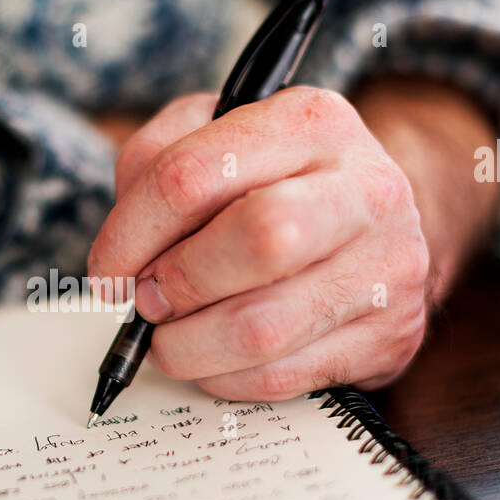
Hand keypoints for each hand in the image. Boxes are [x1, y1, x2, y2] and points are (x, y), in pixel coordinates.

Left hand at [87, 85, 433, 401]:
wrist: (374, 225)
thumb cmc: (277, 182)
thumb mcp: (216, 140)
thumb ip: (154, 165)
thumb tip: (122, 253)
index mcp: (311, 122)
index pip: (194, 175)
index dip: (130, 234)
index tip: (109, 267)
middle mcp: (365, 188)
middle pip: (256, 240)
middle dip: (178, 283)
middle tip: (147, 301)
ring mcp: (387, 266)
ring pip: (262, 327)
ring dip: (188, 346)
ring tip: (170, 336)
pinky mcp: (390, 336)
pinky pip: (280, 376)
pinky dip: (224, 377)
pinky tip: (214, 358)